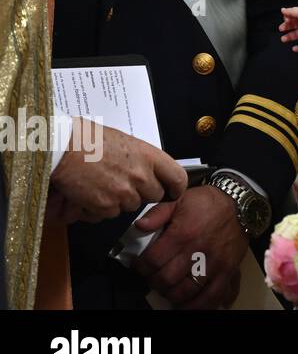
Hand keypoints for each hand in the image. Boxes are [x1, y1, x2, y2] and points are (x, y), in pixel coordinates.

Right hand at [49, 119, 186, 222]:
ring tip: (104, 183)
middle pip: (153, 196)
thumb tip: (146, 169)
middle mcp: (141, 176)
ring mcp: (124, 193)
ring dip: (120, 200)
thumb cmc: (89, 139)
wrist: (64, 148)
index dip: (176, 187)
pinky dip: (101, 207)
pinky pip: (110, 214)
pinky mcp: (106, 206)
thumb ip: (141, 159)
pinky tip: (92, 192)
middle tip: (125, 183)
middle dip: (142, 192)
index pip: (178, 178)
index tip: (172, 190)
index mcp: (150, 157)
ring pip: (130, 206)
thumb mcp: (126, 142)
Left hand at [133, 186, 246, 308]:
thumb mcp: (180, 199)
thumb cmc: (208, 203)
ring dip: (172, 294)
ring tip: (168, 288)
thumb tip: (140, 226)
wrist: (240, 204)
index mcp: (183, 234)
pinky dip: (197, 305)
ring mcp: (214, 263)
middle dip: (154, 281)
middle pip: (166, 279)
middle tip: (153, 277)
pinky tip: (187, 305)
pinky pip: (212, 295)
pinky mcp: (227, 270)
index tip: (140, 266)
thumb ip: (158, 213)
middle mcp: (198, 251)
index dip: (141, 267)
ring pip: (186, 291)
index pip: (153, 261)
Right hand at [280, 5, 297, 51]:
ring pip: (296, 36)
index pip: (292, 17)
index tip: (286, 20)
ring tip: (283, 39)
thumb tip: (282, 10)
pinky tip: (293, 48)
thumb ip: (290, 11)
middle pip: (292, 26)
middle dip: (286, 27)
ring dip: (288, 37)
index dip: (287, 19)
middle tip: (281, 28)